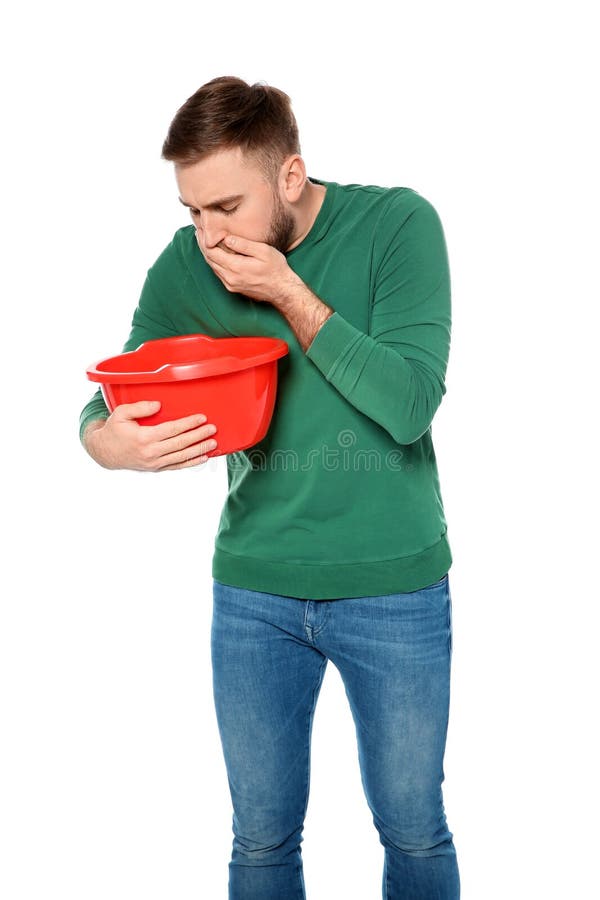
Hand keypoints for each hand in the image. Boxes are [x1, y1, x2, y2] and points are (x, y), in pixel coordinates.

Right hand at [83, 401, 217, 471]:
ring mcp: (154, 462)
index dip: (188, 424)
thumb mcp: (121, 413)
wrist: (105, 453)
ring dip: (199, 450)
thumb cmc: (114, 430)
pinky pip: (177, 466)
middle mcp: (151, 452)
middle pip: (180, 443)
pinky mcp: (156, 468)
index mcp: (143, 437)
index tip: (202, 418)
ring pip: (181, 456)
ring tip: (213, 443)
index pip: (172, 429)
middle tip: (213, 428)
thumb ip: (140, 407)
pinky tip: (203, 457)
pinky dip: (191, 462)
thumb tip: (159, 405)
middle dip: (198, 436)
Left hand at [195, 228, 302, 304]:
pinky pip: (219, 273)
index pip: (212, 252)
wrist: (282, 290)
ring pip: (213, 267)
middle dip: (203, 245)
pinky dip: (215, 262)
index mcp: (236, 267)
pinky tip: (216, 254)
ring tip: (205, 241)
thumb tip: (226, 238)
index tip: (201, 229)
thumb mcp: (263, 251)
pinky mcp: (233, 288)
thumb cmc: (276, 269)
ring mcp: (231, 284)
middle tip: (199, 232)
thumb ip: (243, 245)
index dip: (204, 240)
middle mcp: (230, 278)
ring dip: (208, 254)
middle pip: (209, 260)